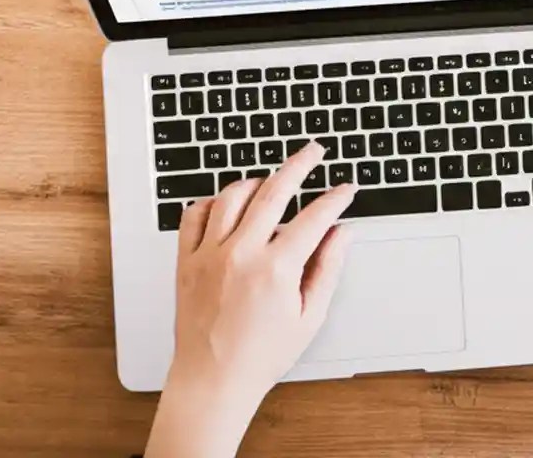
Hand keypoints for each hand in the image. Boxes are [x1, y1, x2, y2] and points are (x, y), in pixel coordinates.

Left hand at [145, 142, 356, 457]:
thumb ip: (328, 269)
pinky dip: (213, 201)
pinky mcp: (186, 262)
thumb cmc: (261, 355)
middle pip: (274, 190)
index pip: (314, 217)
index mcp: (276, 269)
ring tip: (271, 180)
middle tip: (313, 152)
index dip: (335, 198)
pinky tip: (228, 203)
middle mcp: (241, 254)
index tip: (345, 190)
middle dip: (300, 165)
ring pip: (233, 196)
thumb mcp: (309, 316)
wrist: (213, 380)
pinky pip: (195, 215)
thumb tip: (341, 235)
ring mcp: (209, 255)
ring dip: (256, 181)